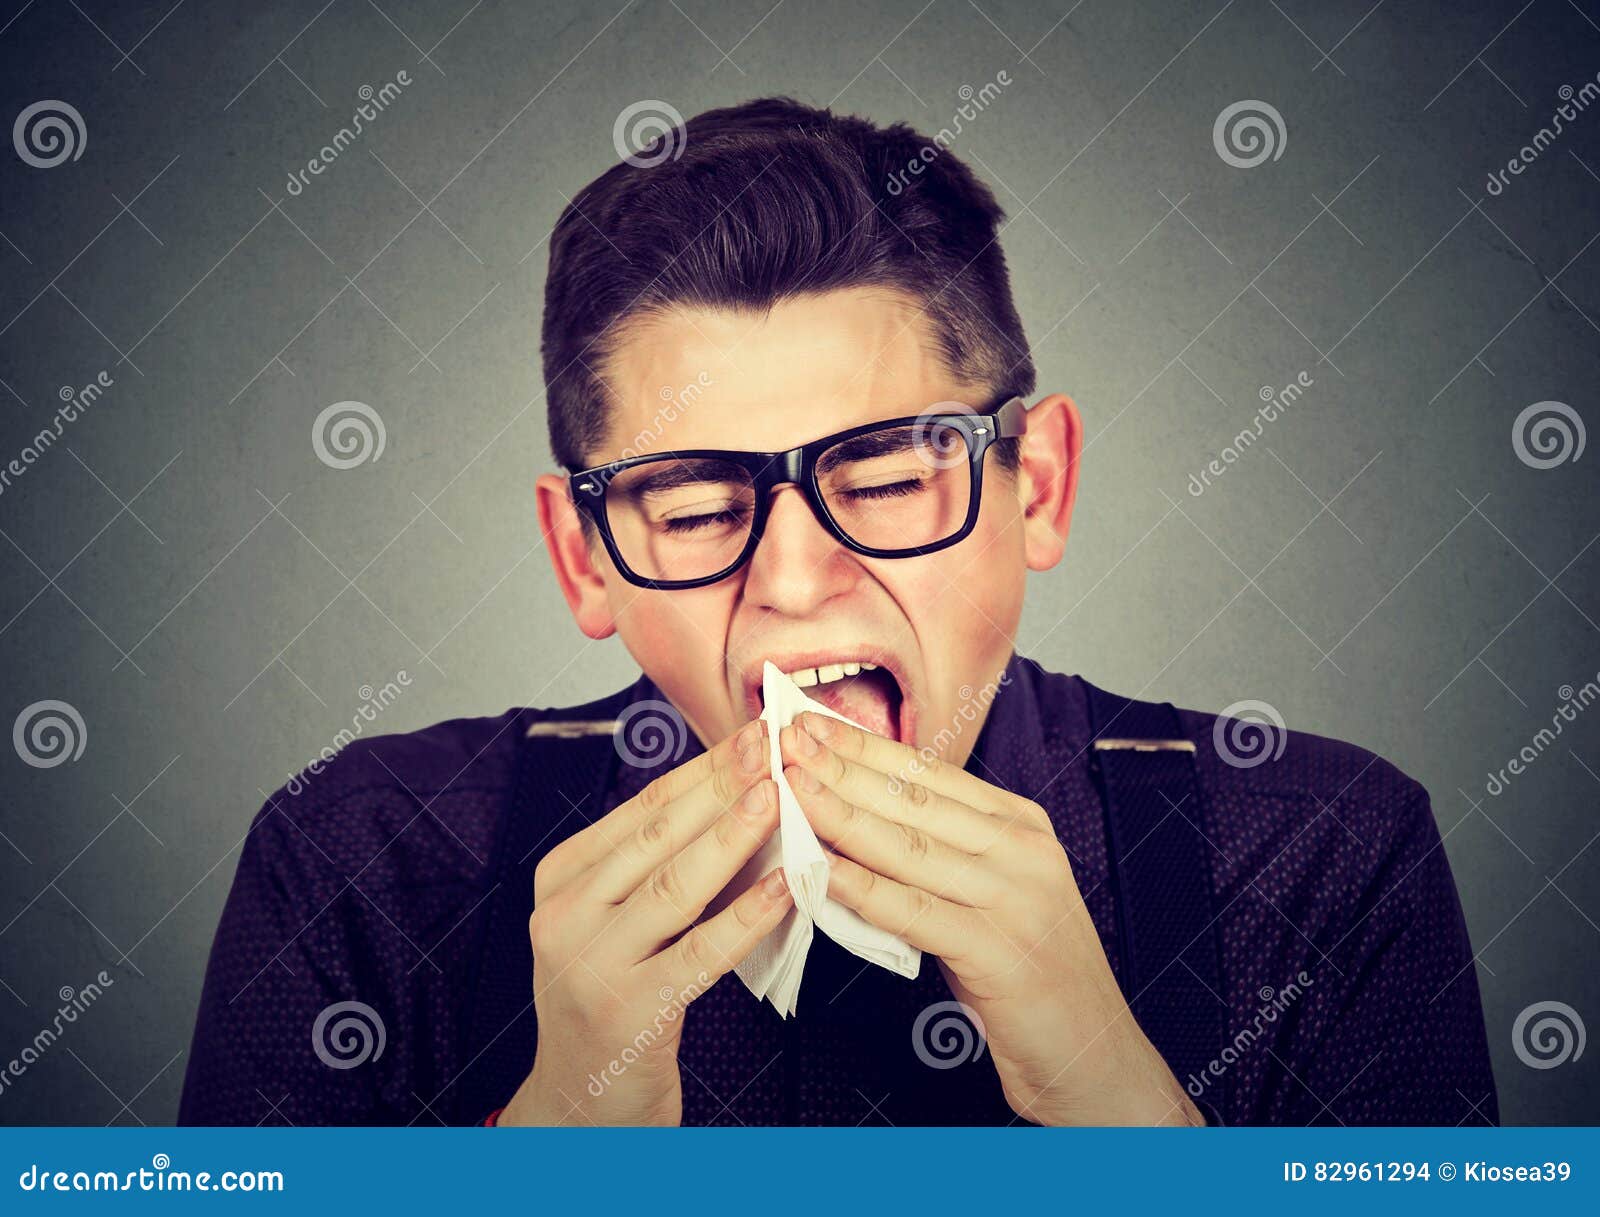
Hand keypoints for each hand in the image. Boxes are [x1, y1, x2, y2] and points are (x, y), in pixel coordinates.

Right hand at [498, 717, 791, 1125]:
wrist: (578, 1107)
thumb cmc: (613, 1000)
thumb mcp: (617, 923)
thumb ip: (661, 869)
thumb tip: (742, 802)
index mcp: (562, 879)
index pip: (644, 809)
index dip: (704, 768)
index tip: (754, 735)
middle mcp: (566, 914)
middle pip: (659, 836)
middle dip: (725, 786)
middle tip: (776, 747)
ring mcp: (591, 963)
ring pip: (675, 885)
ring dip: (735, 837)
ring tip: (781, 798)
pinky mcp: (628, 1011)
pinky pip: (699, 953)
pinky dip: (745, 917)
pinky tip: (783, 889)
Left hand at [779, 711, 1202, 1125]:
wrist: (1094, 1053)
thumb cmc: (1028, 971)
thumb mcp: (994, 892)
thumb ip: (944, 855)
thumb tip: (861, 821)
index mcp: (1021, 826)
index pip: (931, 774)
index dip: (867, 747)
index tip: (813, 725)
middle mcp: (1022, 850)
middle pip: (915, 800)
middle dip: (844, 766)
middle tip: (787, 740)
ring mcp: (1015, 898)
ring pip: (911, 847)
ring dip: (843, 815)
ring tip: (792, 791)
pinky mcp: (999, 951)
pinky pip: (915, 912)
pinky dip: (863, 890)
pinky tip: (821, 872)